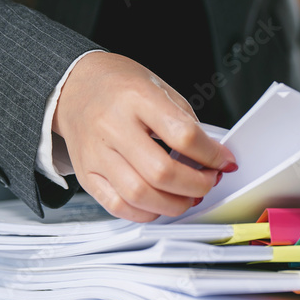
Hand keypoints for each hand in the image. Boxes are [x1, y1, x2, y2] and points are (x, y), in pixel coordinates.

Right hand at [53, 52, 236, 221]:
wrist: (74, 85)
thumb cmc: (120, 86)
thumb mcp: (161, 89)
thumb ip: (187, 123)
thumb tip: (212, 157)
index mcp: (137, 99)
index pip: (183, 135)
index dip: (212, 155)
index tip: (225, 161)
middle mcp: (112, 127)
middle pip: (162, 172)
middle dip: (197, 185)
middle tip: (209, 180)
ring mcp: (96, 153)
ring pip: (140, 195)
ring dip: (175, 204)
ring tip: (189, 196)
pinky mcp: (86, 173)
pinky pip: (117, 206)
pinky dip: (146, 213)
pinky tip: (161, 203)